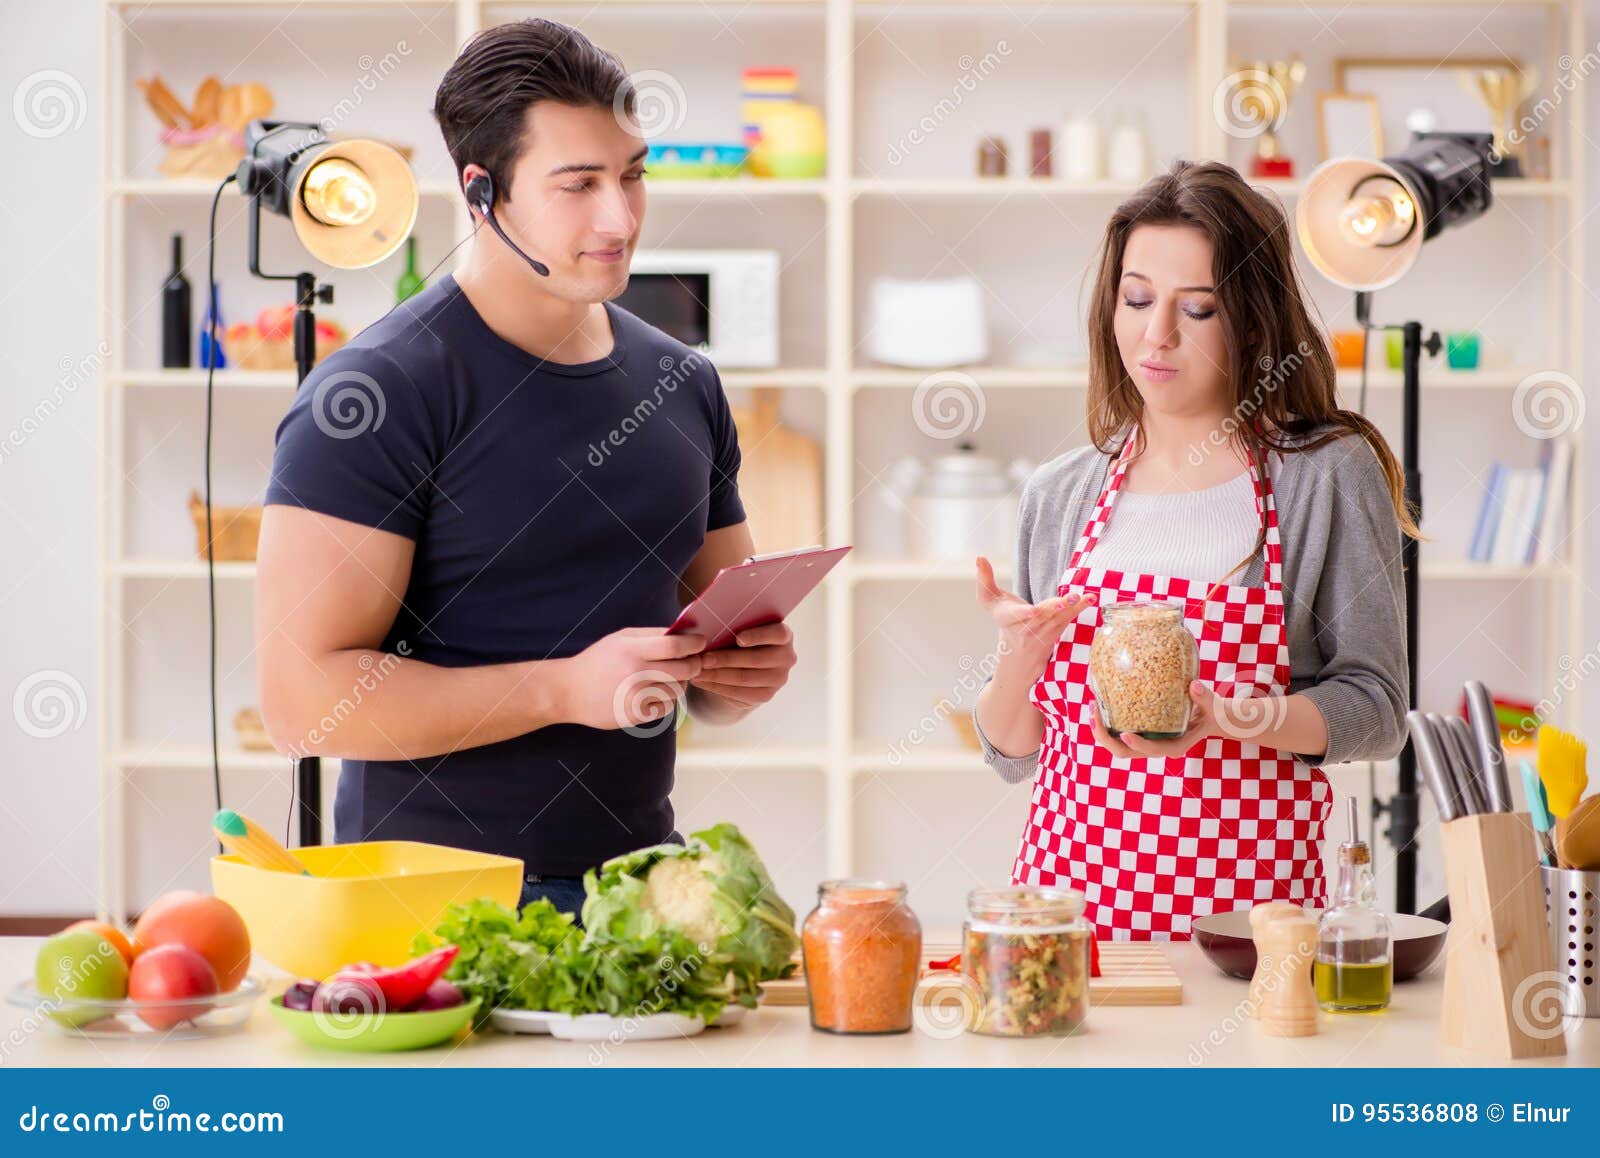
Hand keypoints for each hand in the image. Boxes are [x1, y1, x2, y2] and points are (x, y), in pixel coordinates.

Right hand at [559, 627, 705, 731]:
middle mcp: (635, 674)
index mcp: (631, 650)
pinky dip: (665, 699)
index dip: (694, 644)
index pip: (674, 646)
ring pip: (678, 689)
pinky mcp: (636, 716)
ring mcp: (636, 697)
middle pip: (684, 669)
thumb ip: (652, 636)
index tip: (702, 642)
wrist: (568, 692)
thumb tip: (686, 633)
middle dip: (694, 664)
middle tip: (694, 661)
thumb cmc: (598, 661)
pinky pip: (667, 706)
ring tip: (666, 677)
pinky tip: (652, 693)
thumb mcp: (620, 639)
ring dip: (679, 682)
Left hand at [689, 622, 795, 710]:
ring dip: (717, 675)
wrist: (750, 666)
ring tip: (697, 672)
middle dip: (726, 659)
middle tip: (703, 659)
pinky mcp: (766, 695)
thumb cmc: (742, 639)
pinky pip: (739, 693)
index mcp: (784, 635)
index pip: (777, 634)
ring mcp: (779, 679)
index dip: (758, 636)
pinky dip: (717, 687)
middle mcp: (787, 657)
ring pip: (745, 678)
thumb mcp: (743, 629)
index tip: (738, 638)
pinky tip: (702, 681)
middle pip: (756, 659)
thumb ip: (734, 627)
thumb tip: (706, 630)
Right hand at [975, 556, 1095, 665]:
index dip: (1023, 614)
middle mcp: (1025, 629)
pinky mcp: (1057, 632)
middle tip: (1069, 598)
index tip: (1033, 611)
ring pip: (1058, 618)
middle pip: (1041, 616)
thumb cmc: (1005, 620)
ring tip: (1083, 597)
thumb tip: (979, 557)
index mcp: (1007, 619)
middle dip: (1055, 607)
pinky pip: (1068, 620)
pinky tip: (1091, 599)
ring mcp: (1043, 633)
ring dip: (1072, 607)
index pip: (1013, 616)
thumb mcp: (990, 602)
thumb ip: (984, 580)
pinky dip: (1080, 609)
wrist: (1018, 657)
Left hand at [1091, 680, 1217, 759]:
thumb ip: (1204, 697)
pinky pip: (1118, 734)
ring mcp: (1147, 743)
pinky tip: (1099, 704)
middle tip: (1095, 715)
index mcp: (1175, 746)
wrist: (1211, 719)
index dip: (1138, 745)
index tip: (1124, 734)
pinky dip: (1107, 723)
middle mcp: (1157, 748)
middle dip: (1106, 738)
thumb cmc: (1212, 713)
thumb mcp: (1212, 706)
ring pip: (1118, 746)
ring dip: (1101, 731)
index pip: (1154, 750)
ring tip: (1092, 708)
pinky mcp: (1142, 735)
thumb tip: (1195, 685)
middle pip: (1126, 753)